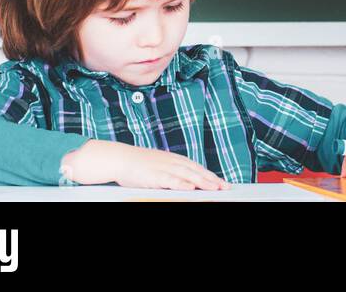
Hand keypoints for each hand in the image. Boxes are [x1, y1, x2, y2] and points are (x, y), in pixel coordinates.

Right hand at [59, 139, 229, 189]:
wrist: (120, 158)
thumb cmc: (140, 165)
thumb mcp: (161, 166)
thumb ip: (174, 173)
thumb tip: (188, 182)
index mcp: (176, 160)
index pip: (198, 168)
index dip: (211, 176)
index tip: (224, 183)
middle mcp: (173, 162)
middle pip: (197, 171)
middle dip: (212, 180)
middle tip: (225, 187)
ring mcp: (164, 168)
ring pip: (187, 175)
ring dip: (202, 182)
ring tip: (215, 188)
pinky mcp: (154, 175)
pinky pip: (170, 180)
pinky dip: (181, 184)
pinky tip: (190, 188)